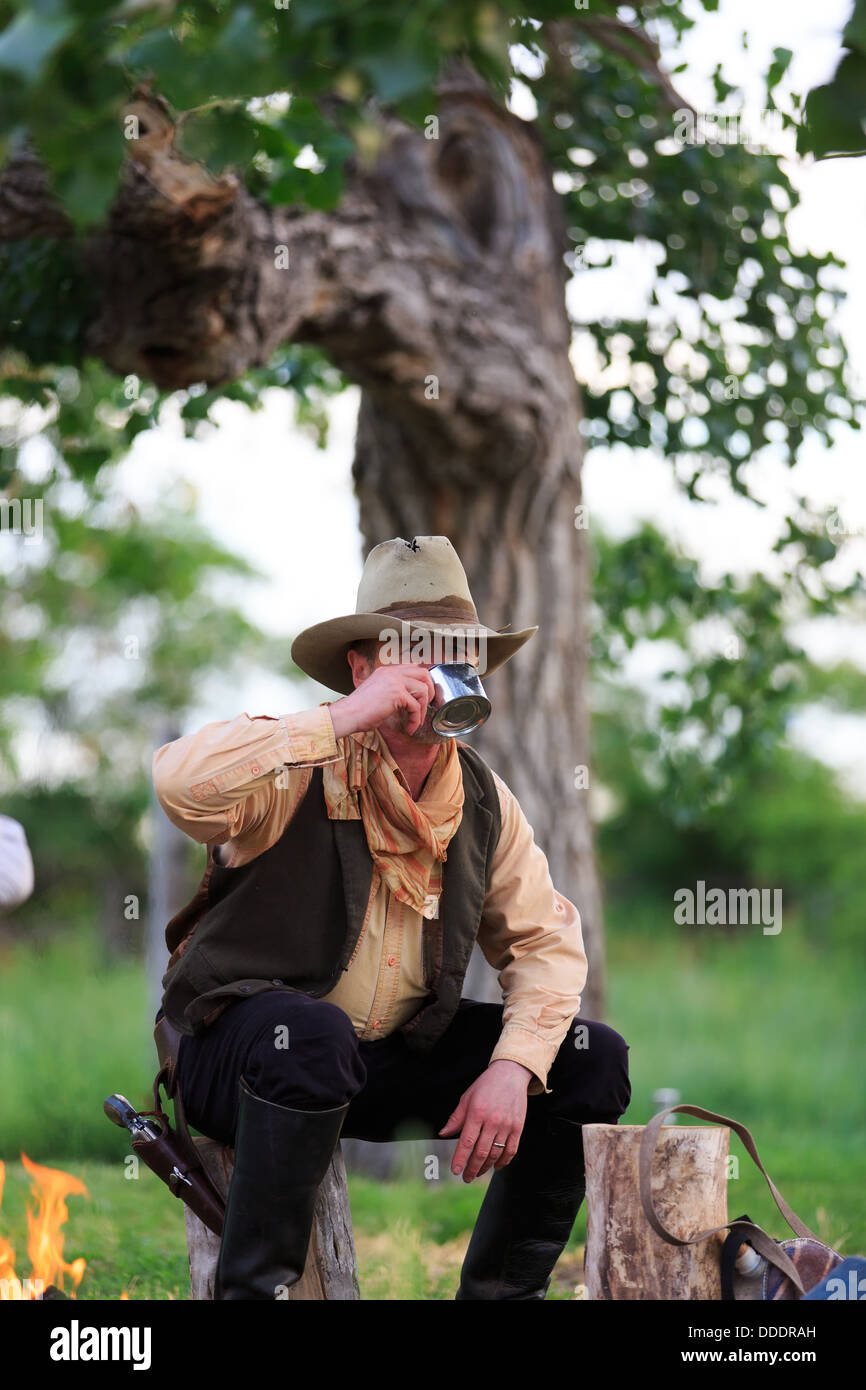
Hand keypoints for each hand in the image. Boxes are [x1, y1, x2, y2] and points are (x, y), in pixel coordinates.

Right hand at [330, 664, 435, 737]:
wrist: (348, 715)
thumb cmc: (360, 710)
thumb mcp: (378, 693)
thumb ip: (393, 690)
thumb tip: (410, 699)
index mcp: (387, 670)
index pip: (414, 668)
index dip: (423, 682)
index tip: (424, 697)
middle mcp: (392, 672)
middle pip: (423, 674)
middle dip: (430, 691)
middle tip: (427, 707)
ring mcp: (395, 681)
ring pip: (423, 690)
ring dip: (423, 709)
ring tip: (416, 721)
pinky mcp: (397, 693)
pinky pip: (416, 706)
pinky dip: (415, 720)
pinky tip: (409, 728)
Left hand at [438, 1060, 531, 1181]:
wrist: (511, 1074)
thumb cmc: (486, 1086)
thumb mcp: (467, 1098)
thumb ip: (456, 1118)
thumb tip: (443, 1134)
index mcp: (477, 1113)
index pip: (466, 1141)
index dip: (460, 1159)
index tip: (455, 1171)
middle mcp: (492, 1120)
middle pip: (481, 1152)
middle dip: (472, 1168)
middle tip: (466, 1177)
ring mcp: (507, 1125)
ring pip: (496, 1153)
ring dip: (486, 1167)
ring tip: (478, 1172)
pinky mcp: (518, 1127)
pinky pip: (511, 1150)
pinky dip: (504, 1161)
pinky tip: (496, 1166)